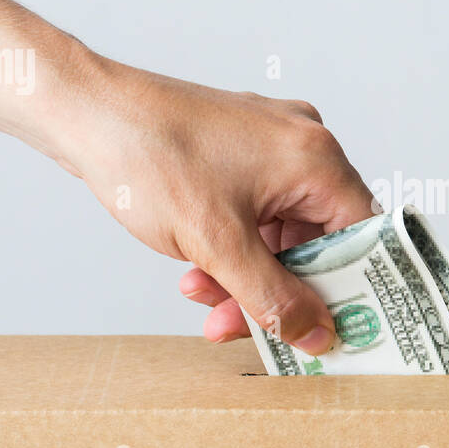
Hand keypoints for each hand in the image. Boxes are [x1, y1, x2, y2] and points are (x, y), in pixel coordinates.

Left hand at [49, 51, 375, 353]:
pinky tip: (197, 271)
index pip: (363, 237)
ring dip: (248, 276)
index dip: (351, 290)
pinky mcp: (242, 154)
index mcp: (316, 158)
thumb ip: (274, 298)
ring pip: (283, 235)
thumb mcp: (217, 245)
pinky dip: (233, 249)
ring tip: (204, 298)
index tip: (333, 332)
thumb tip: (320, 335)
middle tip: (246, 327)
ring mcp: (271, 147)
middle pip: (320, 241)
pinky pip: (258, 215)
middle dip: (279, 290)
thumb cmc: (148, 156)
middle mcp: (303, 146)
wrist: (85, 112)